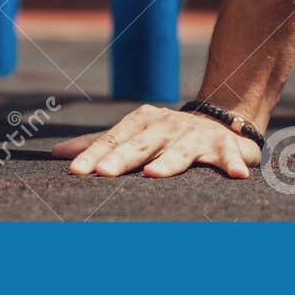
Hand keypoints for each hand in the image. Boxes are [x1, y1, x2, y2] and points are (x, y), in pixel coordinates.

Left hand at [53, 104, 262, 178]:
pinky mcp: (224, 146)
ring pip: (181, 150)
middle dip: (121, 158)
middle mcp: (166, 126)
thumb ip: (98, 144)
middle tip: (103, 173)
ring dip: (169, 162)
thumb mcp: (132, 134)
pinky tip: (237, 175)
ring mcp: (195, 135)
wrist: (219, 119)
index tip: (74, 171)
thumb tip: (57, 154)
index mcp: (141, 123)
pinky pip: (228, 155)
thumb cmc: (166, 134)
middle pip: (141, 144)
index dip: (93, 155)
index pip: (113, 140)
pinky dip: (233, 164)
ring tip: (154, 174)